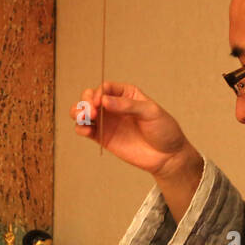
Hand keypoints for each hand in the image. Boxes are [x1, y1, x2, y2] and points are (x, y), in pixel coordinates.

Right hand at [71, 81, 193, 175]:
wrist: (167, 156)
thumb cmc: (164, 130)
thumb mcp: (151, 112)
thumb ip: (127, 105)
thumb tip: (104, 101)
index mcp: (126, 94)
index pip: (106, 87)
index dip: (99, 93)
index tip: (100, 103)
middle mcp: (114, 106)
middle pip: (90, 97)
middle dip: (86, 101)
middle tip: (92, 112)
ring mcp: (107, 122)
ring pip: (83, 112)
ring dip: (77, 112)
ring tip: (83, 118)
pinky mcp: (103, 138)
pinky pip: (85, 130)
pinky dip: (80, 128)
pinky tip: (85, 130)